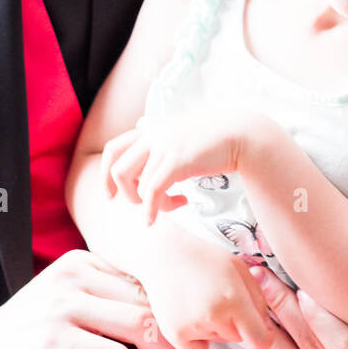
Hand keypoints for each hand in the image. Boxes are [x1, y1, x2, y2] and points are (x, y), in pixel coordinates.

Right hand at [0, 249, 202, 348]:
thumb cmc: (27, 341)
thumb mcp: (70, 307)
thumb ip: (109, 304)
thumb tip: (169, 321)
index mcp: (84, 263)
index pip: (146, 281)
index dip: (179, 309)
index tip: (203, 335)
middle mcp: (75, 276)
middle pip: (148, 302)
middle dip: (183, 335)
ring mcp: (63, 306)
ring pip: (138, 325)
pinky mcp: (54, 340)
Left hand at [101, 107, 268, 221]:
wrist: (242, 134)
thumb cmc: (215, 140)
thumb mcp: (182, 136)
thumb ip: (162, 142)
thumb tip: (145, 148)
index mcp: (152, 130)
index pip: (113, 148)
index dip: (105, 174)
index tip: (111, 195)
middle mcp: (154, 135)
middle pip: (118, 170)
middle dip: (126, 195)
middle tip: (141, 206)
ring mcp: (165, 146)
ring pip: (137, 185)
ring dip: (150, 205)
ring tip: (174, 204)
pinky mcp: (178, 160)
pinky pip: (153, 191)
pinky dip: (152, 210)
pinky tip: (158, 218)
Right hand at [133, 224, 274, 348]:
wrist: (163, 254)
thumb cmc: (205, 258)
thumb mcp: (240, 269)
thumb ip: (258, 299)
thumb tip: (267, 330)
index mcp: (234, 299)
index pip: (261, 339)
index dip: (264, 336)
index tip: (261, 329)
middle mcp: (213, 316)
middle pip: (239, 337)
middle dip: (236, 323)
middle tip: (220, 298)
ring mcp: (192, 327)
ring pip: (219, 342)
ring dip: (216, 328)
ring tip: (202, 301)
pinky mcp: (174, 334)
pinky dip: (198, 341)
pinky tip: (192, 317)